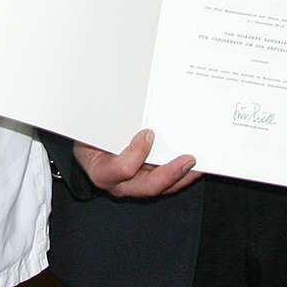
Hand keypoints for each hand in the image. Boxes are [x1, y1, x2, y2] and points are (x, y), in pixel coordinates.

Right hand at [74, 130, 198, 198]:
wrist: (86, 151)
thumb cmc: (90, 137)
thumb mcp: (92, 129)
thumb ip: (108, 121)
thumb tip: (130, 98)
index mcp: (101, 170)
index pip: (121, 169)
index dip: (137, 154)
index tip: (148, 133)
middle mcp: (118, 184)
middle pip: (147, 186)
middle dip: (170, 173)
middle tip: (188, 160)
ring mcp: (133, 187)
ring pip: (161, 188)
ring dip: (182, 177)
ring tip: (199, 164)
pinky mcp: (145, 184)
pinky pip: (166, 185)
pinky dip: (182, 176)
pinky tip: (195, 167)